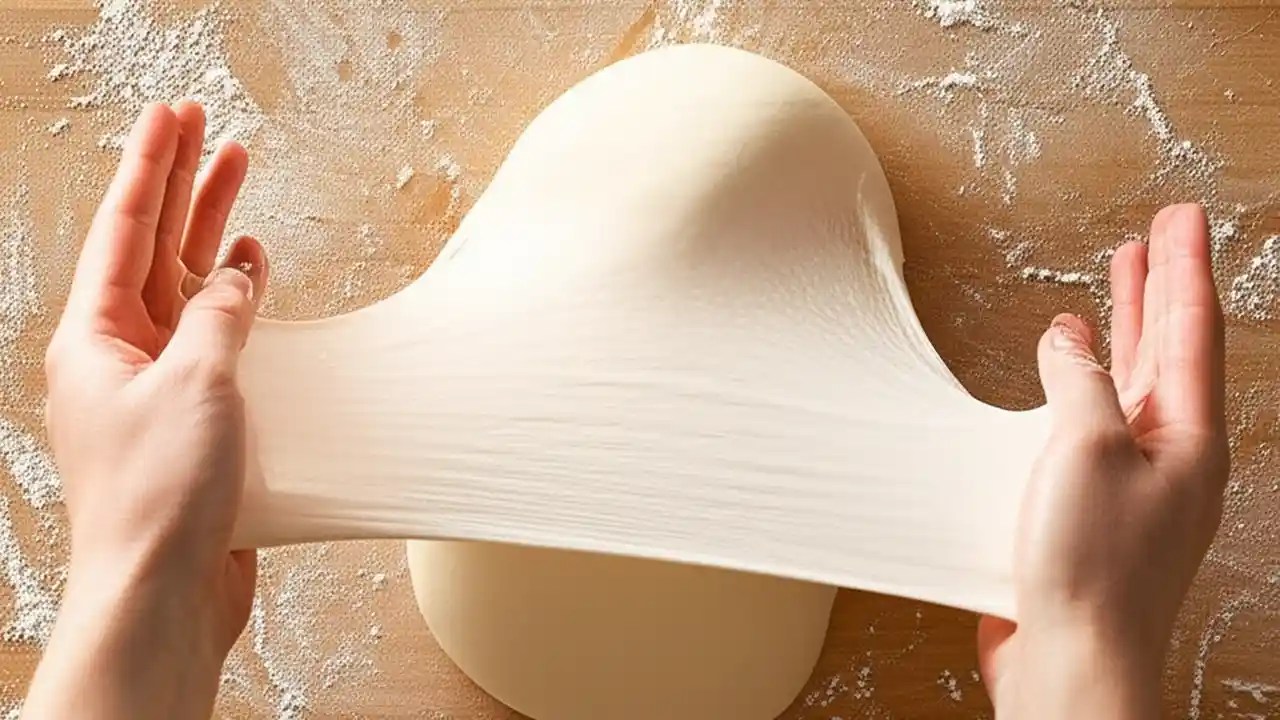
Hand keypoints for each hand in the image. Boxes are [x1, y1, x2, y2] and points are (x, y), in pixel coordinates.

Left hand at [26, 103, 267, 719]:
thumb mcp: (195, 383)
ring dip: (214, 232)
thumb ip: (219, 319)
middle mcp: (120, 353)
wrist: (165, 589)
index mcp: (96, 337)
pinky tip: (253, 276)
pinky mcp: (194, 415)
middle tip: (207, 127)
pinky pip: (214, 336)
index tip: (173, 115)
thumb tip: (236, 276)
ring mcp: (157, 382)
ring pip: (188, 286)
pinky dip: (235, 301)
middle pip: (154, 247)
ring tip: (239, 178)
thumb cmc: (159, 496)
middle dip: (182, 184)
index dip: (152, 165)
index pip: (125, 228)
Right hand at [976, 203, 1228, 718]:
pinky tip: (1051, 383)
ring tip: (1108, 293)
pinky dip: (1071, 393)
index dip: (1183, 266)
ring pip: (1126, 388)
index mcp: (1187, 437)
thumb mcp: (1086, 446)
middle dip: (1156, 291)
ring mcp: (1128, 485)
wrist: (1071, 662)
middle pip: (1166, 352)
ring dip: (1117, 335)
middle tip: (1148, 241)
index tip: (1179, 215)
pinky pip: (1083, 431)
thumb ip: (1079, 381)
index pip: (1191, 329)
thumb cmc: (1093, 569)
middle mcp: (1166, 457)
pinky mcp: (1086, 511)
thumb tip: (1067, 338)